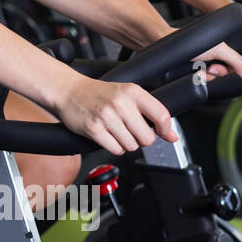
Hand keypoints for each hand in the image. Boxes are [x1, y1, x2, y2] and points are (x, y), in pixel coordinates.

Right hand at [53, 74, 176, 155]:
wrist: (68, 91)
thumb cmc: (99, 94)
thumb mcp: (127, 95)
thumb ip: (151, 113)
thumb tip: (172, 136)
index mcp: (132, 92)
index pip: (162, 115)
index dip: (166, 130)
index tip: (163, 133)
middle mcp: (120, 103)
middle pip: (147, 138)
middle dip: (141, 139)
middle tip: (132, 131)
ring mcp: (106, 117)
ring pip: (132, 146)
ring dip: (126, 143)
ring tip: (116, 131)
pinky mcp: (94, 129)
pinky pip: (116, 149)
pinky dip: (114, 147)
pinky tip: (108, 136)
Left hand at [192, 41, 241, 79]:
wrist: (170, 49)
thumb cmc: (191, 42)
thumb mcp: (218, 50)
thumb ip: (235, 61)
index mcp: (223, 47)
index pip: (239, 60)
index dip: (238, 65)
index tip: (234, 65)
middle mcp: (215, 55)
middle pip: (228, 71)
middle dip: (221, 71)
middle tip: (212, 67)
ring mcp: (205, 63)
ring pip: (215, 77)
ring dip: (209, 75)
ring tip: (201, 68)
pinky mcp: (195, 72)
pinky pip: (204, 81)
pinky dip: (201, 78)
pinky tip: (195, 73)